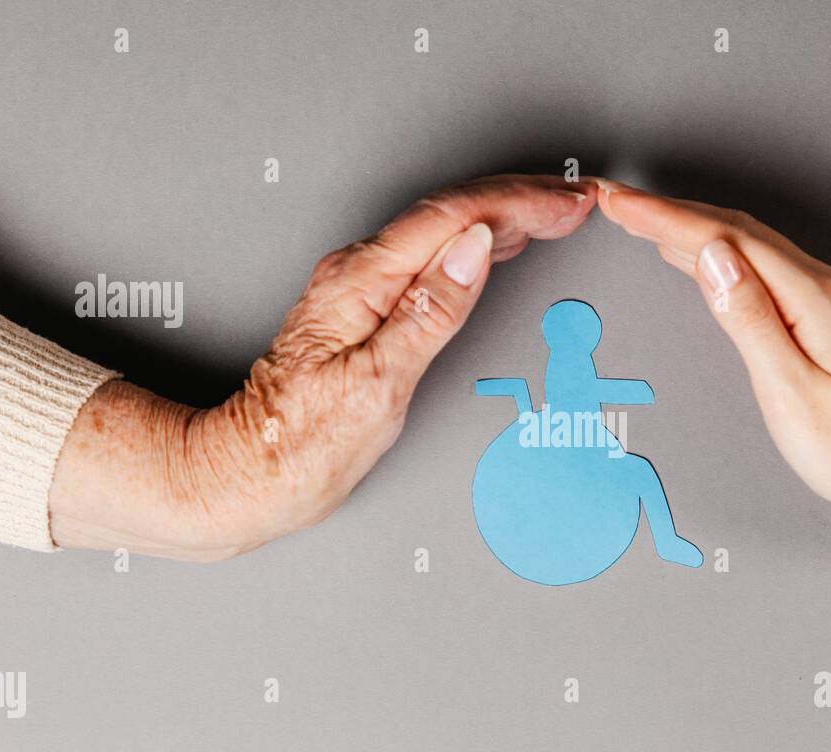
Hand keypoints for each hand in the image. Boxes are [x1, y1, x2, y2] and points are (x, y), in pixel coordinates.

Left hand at [49, 175, 596, 558]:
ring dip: (505, 215)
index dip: (520, 202)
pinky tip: (499, 246)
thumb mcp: (379, 382)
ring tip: (556, 213)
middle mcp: (359, 272)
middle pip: (453, 212)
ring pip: (446, 230)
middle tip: (579, 202)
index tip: (569, 203)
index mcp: (362, 280)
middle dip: (522, 199)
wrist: (251, 472)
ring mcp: (362, 287)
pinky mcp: (367, 306)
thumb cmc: (304, 442)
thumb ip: (431, 312)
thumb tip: (475, 249)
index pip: (455, 217)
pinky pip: (433, 255)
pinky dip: (478, 244)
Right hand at [595, 179, 830, 538]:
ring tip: (637, 217)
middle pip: (734, 228)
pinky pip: (757, 266)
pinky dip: (714, 253)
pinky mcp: (817, 314)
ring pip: (744, 244)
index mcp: (812, 297)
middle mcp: (821, 285)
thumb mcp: (789, 388)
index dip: (664, 217)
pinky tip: (692, 255)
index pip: (726, 239)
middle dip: (669, 211)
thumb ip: (748, 317)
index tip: (616, 201)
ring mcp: (821, 297)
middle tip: (613, 200)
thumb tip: (712, 255)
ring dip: (689, 226)